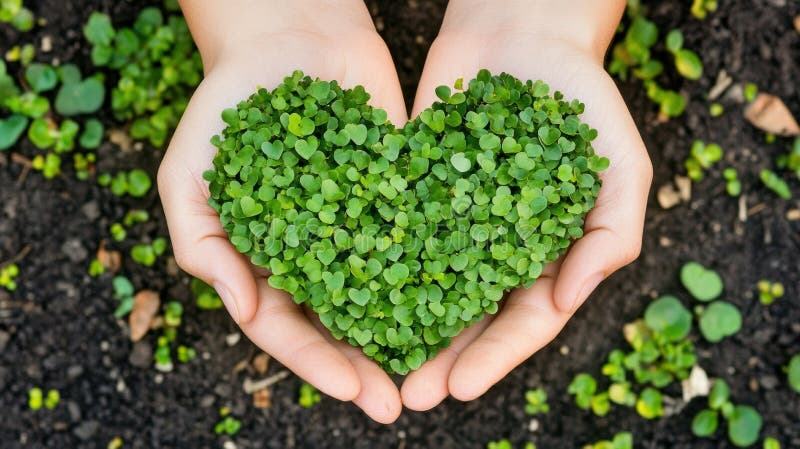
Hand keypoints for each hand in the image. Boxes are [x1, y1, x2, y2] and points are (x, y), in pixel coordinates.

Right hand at [158, 0, 405, 422]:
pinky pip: (418, 236)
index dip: (318, 362)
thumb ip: (202, 245)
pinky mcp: (399, 192)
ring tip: (439, 368)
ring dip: (408, 331)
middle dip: (367, 365)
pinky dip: (437, 267)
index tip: (355, 390)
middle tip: (397, 405)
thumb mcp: (188, 174)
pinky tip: (467, 298)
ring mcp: (360, 224)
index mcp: (265, 260)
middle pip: (342, 322)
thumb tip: (242, 311)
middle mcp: (316, 252)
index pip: (289, 327)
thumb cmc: (225, 104)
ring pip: (385, 289)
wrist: (287, 34)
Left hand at [400, 0, 652, 409]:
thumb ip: (611, 236)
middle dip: (442, 358)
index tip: (460, 388)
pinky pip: (396, 232)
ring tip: (371, 362)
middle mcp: (499, 246)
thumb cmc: (584, 97)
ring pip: (427, 284)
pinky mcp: (417, 190)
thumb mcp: (621, 165)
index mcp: (550, 253)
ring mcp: (456, 220)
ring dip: (403, 326)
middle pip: (470, 316)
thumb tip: (570, 302)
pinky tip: (348, 292)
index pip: (525, 321)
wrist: (523, 30)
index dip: (495, 357)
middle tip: (410, 397)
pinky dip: (375, 263)